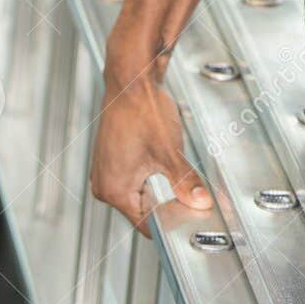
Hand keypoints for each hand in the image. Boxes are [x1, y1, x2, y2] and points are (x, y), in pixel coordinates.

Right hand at [90, 67, 211, 236]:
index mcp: (114, 190)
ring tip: (179, 182)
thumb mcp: (170, 153)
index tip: (190, 219)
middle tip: (191, 201)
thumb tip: (199, 203)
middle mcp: (104, 184)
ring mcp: (105, 170)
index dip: (171, 222)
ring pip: (138, 193)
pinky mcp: (110, 158)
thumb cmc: (142, 110)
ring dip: (159, 191)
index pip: (146, 223)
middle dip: (166, 206)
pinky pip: (133, 178)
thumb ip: (186, 183)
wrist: (131, 79)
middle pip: (141, 210)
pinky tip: (164, 168)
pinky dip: (150, 177)